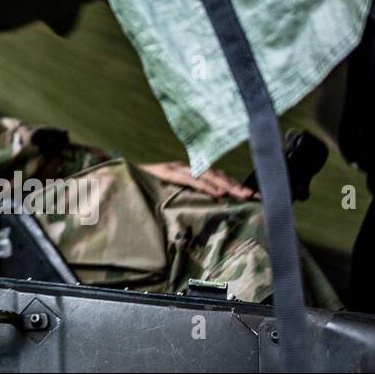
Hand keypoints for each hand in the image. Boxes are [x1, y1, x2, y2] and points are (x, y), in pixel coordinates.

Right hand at [140, 161, 257, 200]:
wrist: (121, 175)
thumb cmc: (142, 187)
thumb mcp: (167, 192)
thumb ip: (184, 195)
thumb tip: (207, 205)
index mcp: (187, 172)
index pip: (215, 177)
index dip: (233, 185)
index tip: (252, 196)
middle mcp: (184, 167)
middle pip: (215, 174)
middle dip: (236, 185)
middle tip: (253, 196)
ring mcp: (176, 168)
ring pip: (206, 175)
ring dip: (226, 185)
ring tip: (241, 194)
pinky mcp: (166, 173)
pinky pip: (189, 179)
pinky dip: (204, 185)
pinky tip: (217, 192)